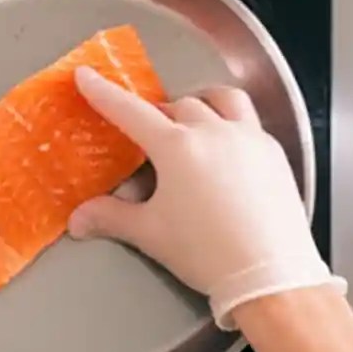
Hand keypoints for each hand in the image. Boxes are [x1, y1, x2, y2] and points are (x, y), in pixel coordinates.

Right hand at [68, 67, 343, 328]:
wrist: (270, 275)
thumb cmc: (206, 252)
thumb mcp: (151, 234)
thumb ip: (112, 218)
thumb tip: (78, 219)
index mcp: (177, 147)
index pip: (131, 111)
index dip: (104, 93)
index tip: (88, 76)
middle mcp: (214, 132)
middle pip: (178, 106)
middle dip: (158, 114)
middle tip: (148, 136)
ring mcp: (249, 138)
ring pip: (222, 100)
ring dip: (202, 103)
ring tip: (194, 121)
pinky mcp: (274, 153)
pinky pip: (249, 123)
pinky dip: (231, 125)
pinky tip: (227, 149)